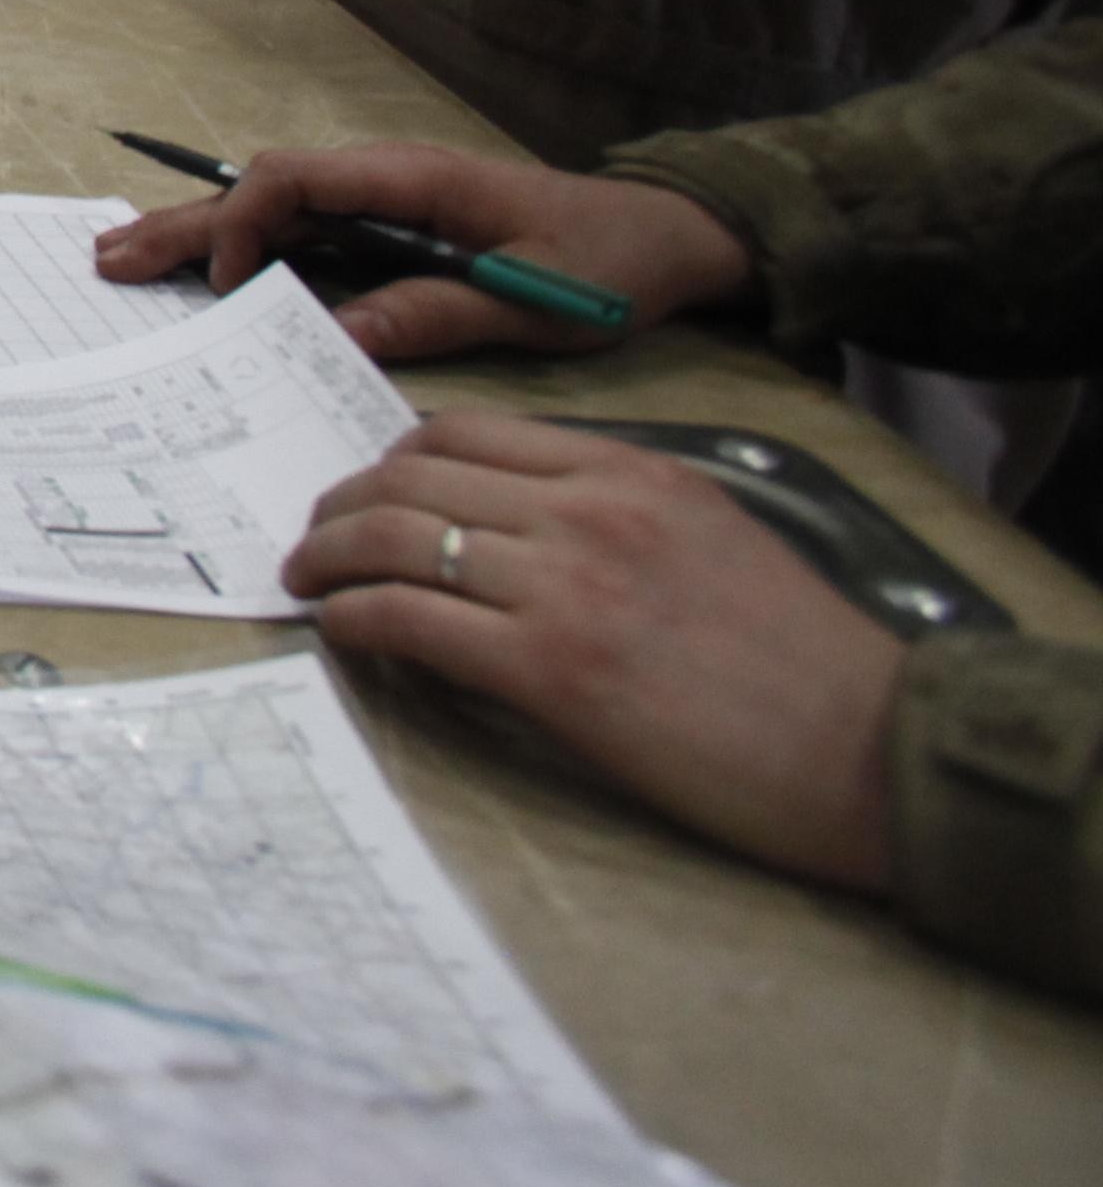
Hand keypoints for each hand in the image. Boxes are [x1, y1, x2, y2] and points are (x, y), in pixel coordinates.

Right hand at [96, 141, 754, 359]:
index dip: (247, 226)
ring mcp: (387, 205)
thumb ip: (439, 312)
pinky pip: (304, 234)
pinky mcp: (394, 232)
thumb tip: (341, 331)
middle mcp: (388, 182)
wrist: (666, 240)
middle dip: (186, 225)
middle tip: (110, 260)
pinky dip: (244, 250)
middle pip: (266, 191)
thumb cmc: (609, 264)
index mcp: (416, 180)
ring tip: (125, 259)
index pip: (299, 180)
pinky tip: (202, 273)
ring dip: (201, 235)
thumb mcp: (533, 299)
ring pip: (274, 211)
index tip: (225, 288)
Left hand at [285, 414, 897, 894]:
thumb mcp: (714, 540)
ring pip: (394, 537)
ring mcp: (568, 585)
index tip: (367, 494)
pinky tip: (339, 631)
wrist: (878, 751)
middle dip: (341, 504)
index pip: (468, 434)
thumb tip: (518, 526)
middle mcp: (591, 509)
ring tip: (307, 583)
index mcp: (634, 472)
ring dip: (327, 558)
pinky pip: (408, 619)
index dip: (394, 461)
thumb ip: (618, 515)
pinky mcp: (552, 670)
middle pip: (412, 476)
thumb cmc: (808, 667)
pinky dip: (354, 617)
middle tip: (315, 539)